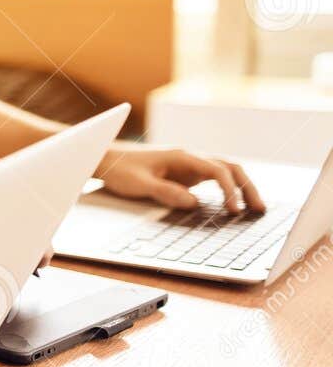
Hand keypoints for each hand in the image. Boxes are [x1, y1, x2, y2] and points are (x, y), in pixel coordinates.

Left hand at [96, 146, 264, 213]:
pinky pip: (213, 179)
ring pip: (225, 172)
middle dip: (247, 187)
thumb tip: (194, 203)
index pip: (217, 171)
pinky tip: (233, 204)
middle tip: (259, 209)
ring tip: (253, 208)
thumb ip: (166, 192)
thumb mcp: (140, 184)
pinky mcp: (185, 174)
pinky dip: (227, 189)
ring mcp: (189, 165)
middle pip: (230, 168)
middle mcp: (190, 158)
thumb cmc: (120, 170)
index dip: (229, 190)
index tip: (234, 210)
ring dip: (240, 187)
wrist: (106, 159)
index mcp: (182, 156)